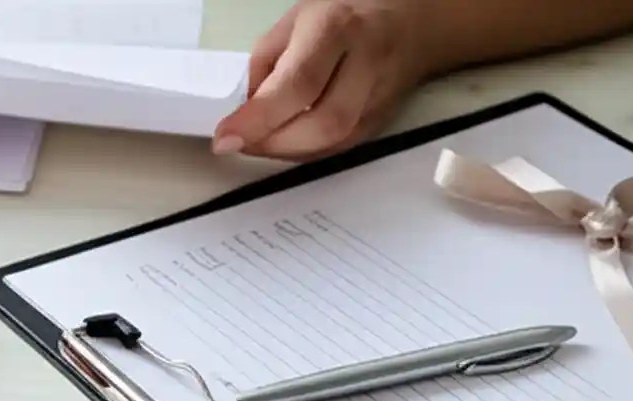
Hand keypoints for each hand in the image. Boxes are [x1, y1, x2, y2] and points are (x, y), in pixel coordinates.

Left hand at [214, 0, 433, 160]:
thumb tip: (244, 112)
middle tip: (240, 141)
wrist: (407, 23)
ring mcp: (380, 96)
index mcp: (336, 28)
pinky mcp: (381, 121)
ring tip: (259, 141)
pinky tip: (286, 142)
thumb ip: (264, 64)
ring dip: (286, 151)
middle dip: (273, 142)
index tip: (225, 138)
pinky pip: (339, 149)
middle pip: (323, 122)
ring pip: (333, 142)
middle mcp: (366, 63)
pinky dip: (306, 152)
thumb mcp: (293, 22)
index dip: (259, 118)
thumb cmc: (341, 16)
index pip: (298, 84)